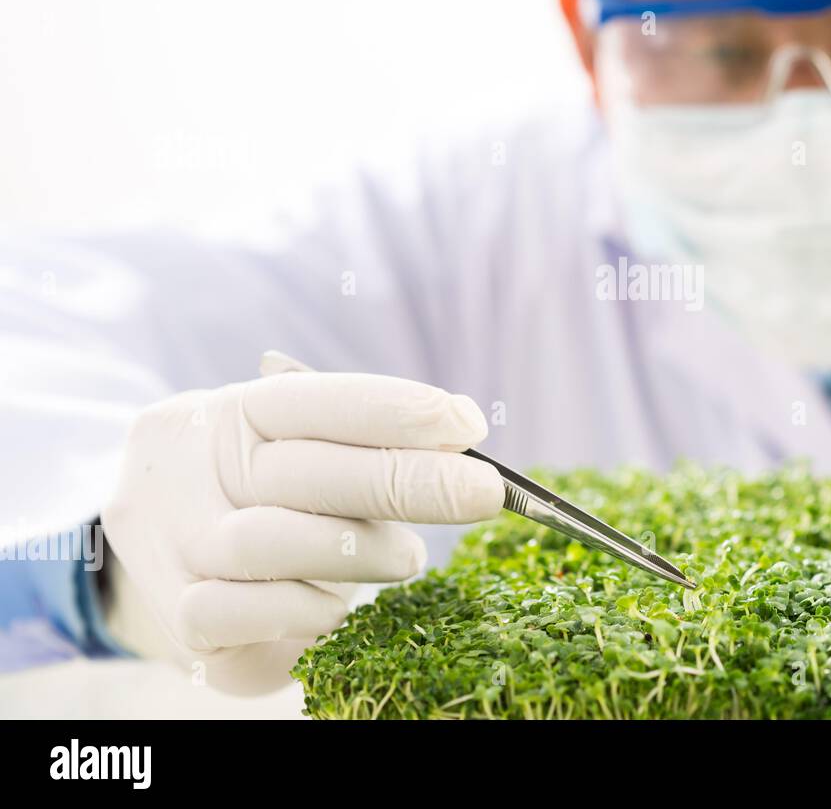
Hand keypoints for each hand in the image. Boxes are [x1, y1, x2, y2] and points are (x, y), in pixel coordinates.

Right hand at [101, 352, 503, 694]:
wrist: (158, 560)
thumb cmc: (261, 496)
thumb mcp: (296, 453)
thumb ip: (365, 443)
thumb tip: (461, 429)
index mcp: (225, 415)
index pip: (309, 401)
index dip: (391, 409)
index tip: (466, 423)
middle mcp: (191, 471)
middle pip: (304, 472)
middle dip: (406, 480)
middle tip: (482, 492)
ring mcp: (179, 545)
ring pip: (272, 543)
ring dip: (360, 550)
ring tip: (411, 557)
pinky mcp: (182, 620)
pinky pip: (251, 611)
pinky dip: (308, 606)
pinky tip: (337, 604)